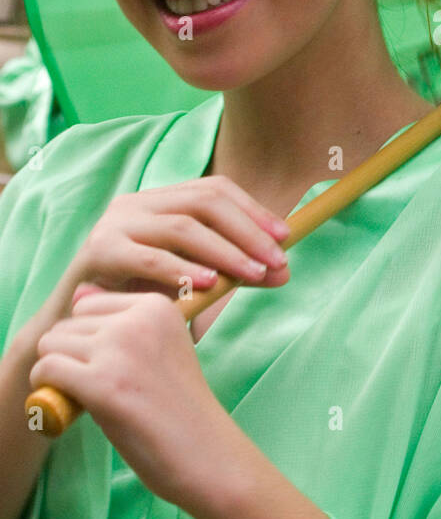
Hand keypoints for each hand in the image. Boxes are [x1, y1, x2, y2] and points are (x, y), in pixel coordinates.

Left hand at [29, 287, 241, 506]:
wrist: (204, 451)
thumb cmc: (179, 405)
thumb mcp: (161, 347)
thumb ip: (123, 320)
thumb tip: (79, 292)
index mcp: (157, 305)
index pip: (92, 303)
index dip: (92, 338)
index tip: (114, 367)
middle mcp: (138, 318)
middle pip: (68, 323)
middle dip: (72, 355)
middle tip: (98, 386)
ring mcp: (120, 348)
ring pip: (51, 343)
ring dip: (58, 371)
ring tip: (84, 396)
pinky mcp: (102, 382)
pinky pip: (47, 369)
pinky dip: (46, 387)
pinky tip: (68, 403)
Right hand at [69, 176, 291, 300]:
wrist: (76, 329)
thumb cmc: (136, 300)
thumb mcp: (191, 281)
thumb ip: (233, 273)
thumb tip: (284, 272)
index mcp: (160, 200)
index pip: (215, 189)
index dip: (253, 210)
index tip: (286, 237)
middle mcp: (136, 203)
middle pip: (204, 201)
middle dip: (247, 230)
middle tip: (277, 260)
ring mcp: (115, 223)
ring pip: (181, 226)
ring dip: (224, 251)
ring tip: (252, 274)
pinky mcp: (98, 252)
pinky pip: (148, 257)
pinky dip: (183, 269)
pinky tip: (209, 284)